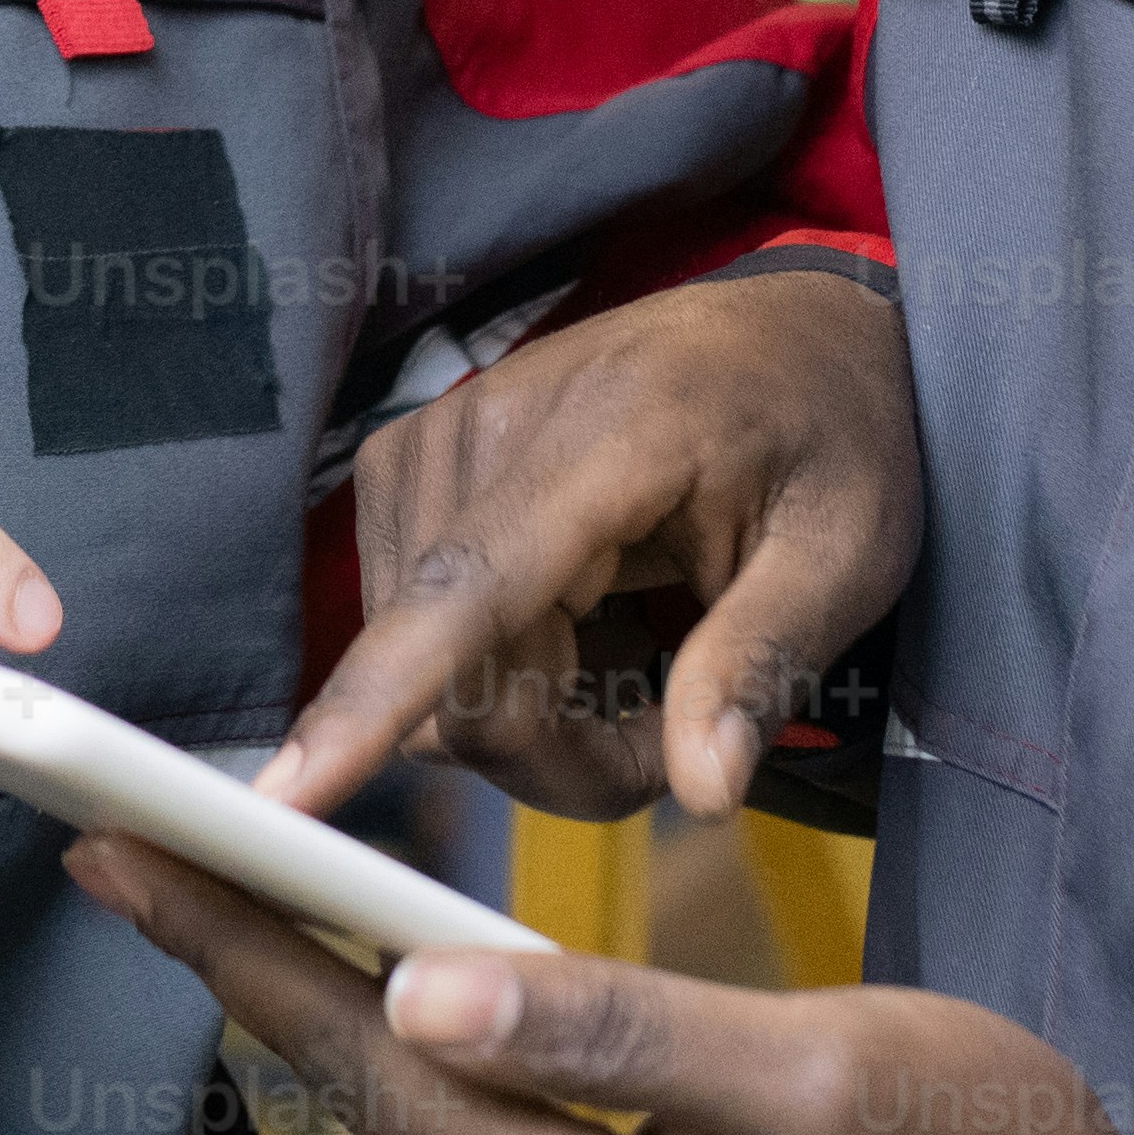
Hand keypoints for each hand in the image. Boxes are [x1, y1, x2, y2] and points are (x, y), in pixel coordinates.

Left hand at [74, 840, 1133, 1134]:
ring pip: (431, 1133)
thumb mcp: (818, 1071)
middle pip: (370, 1102)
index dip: (239, 944)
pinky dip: (433, 1067)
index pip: (366, 1062)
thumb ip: (621, 1031)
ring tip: (231, 909)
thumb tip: (423, 992)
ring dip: (329, 1015)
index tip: (122, 849)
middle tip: (129, 855)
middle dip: (247, 970)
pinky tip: (406, 1005)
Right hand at [272, 261, 914, 826]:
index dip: (378, 701)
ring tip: (652, 666)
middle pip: (455, 686)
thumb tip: (704, 793)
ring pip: (428, 686)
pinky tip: (591, 633)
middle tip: (689, 732)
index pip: (472, 586)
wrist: (797, 335)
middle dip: (565, 754)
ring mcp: (428, 445)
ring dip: (537, 722)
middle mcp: (484, 425)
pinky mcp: (404, 473)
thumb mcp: (847, 555)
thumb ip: (764, 665)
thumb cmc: (835, 443)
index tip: (286, 799)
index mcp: (612, 432)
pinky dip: (502, 676)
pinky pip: (419, 648)